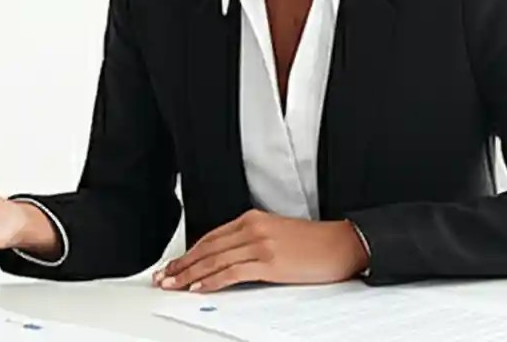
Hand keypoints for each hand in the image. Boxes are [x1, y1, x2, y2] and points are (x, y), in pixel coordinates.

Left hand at [153, 210, 368, 292]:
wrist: (343, 244)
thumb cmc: (314, 243)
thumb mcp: (276, 234)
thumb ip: (251, 242)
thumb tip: (226, 260)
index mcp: (252, 219)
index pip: (210, 237)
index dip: (188, 252)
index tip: (173, 264)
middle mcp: (253, 228)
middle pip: (207, 248)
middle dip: (182, 263)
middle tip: (163, 276)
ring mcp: (260, 244)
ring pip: (214, 260)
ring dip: (190, 273)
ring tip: (173, 284)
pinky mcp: (269, 262)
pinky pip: (232, 272)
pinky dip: (211, 280)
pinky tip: (199, 287)